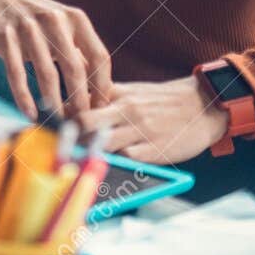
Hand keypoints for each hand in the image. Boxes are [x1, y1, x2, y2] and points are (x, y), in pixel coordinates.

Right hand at [0, 0, 113, 119]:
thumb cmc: (38, 20)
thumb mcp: (63, 27)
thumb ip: (81, 53)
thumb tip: (99, 91)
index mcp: (76, 18)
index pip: (99, 57)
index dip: (102, 86)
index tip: (101, 107)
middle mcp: (55, 20)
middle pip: (75, 68)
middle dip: (80, 101)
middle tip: (80, 122)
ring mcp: (28, 27)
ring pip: (46, 74)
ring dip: (54, 103)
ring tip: (58, 122)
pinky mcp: (5, 36)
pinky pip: (16, 73)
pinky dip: (24, 97)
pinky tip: (30, 113)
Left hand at [74, 77, 228, 164]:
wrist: (204, 105)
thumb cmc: (161, 101)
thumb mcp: (131, 91)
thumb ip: (103, 96)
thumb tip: (72, 95)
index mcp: (118, 93)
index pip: (80, 101)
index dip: (62, 114)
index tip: (49, 124)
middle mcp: (126, 110)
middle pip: (85, 121)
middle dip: (69, 134)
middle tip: (60, 143)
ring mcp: (140, 130)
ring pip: (103, 142)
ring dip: (88, 151)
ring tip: (79, 157)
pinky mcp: (154, 150)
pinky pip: (126, 159)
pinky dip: (114, 162)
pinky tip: (108, 164)